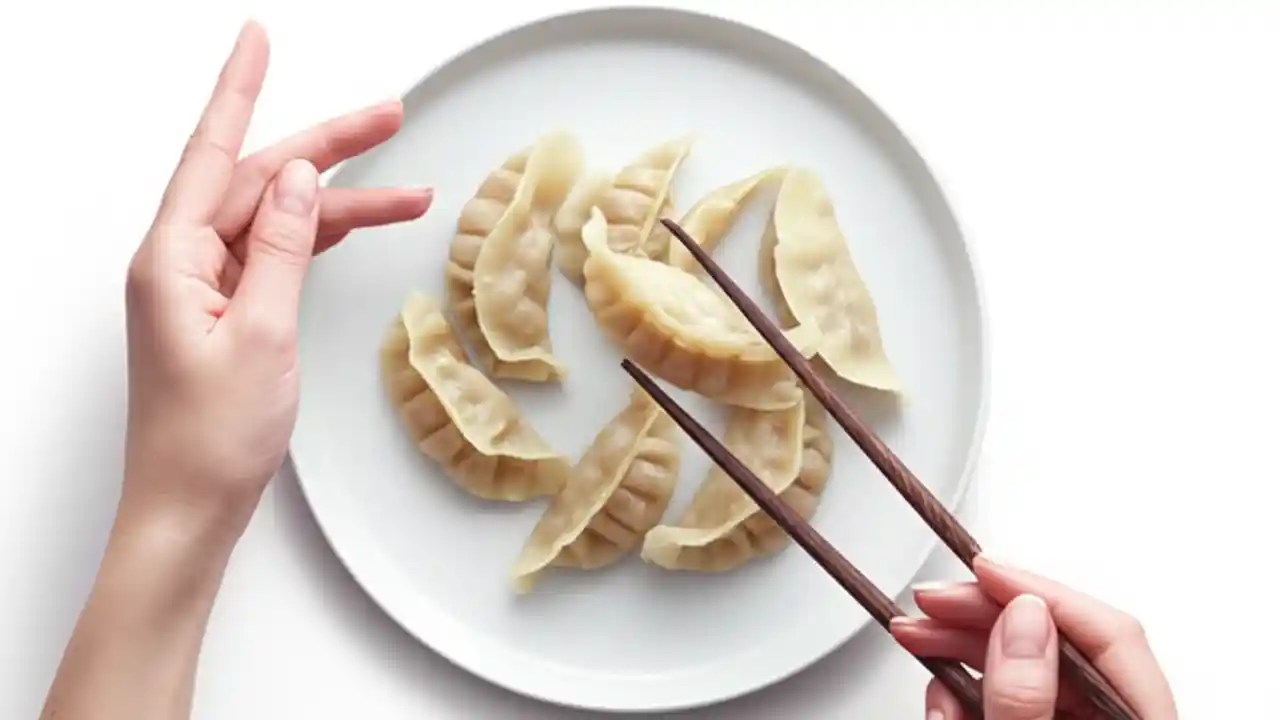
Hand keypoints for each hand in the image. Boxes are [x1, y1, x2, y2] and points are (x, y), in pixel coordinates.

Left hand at [41, 22, 431, 719]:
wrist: (190, 510)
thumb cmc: (212, 438)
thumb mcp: (263, 333)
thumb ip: (283, 248)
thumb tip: (304, 180)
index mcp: (173, 258)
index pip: (214, 153)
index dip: (240, 90)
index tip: (257, 40)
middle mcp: (181, 262)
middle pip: (260, 182)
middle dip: (329, 147)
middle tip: (389, 115)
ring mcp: (203, 287)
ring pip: (277, 220)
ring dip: (340, 204)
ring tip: (409, 192)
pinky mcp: (225, 312)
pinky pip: (274, 255)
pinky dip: (316, 240)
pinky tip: (354, 225)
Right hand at [891, 555, 1176, 718]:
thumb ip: (1025, 700)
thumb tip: (1025, 621)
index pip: (1109, 634)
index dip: (1041, 590)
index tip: (981, 566)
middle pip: (1059, 646)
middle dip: (984, 617)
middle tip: (929, 603)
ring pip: (1026, 672)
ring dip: (962, 651)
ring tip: (915, 638)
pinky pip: (1007, 703)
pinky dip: (966, 693)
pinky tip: (940, 699)